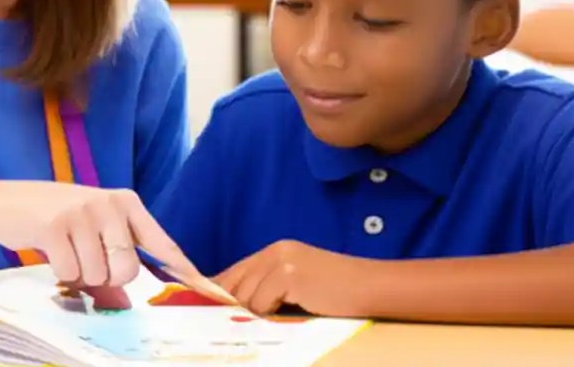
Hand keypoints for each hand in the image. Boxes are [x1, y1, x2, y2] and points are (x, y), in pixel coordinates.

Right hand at [0, 182, 197, 307]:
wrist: (6, 204)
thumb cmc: (56, 222)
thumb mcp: (90, 234)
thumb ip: (113, 263)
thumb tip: (126, 305)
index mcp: (126, 203)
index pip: (162, 242)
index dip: (183, 269)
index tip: (209, 291)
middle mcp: (109, 204)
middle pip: (128, 271)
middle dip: (106, 278)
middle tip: (85, 259)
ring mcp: (83, 212)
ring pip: (99, 275)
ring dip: (80, 275)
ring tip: (65, 250)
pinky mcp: (56, 225)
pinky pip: (71, 273)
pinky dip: (60, 273)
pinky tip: (50, 250)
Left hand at [216, 240, 369, 316]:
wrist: (370, 287)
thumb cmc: (338, 293)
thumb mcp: (297, 284)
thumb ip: (268, 287)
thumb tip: (233, 306)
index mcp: (274, 251)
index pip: (233, 272)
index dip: (217, 291)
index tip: (204, 307)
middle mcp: (274, 251)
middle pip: (233, 283)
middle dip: (229, 305)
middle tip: (229, 321)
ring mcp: (280, 261)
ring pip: (245, 297)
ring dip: (257, 312)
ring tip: (282, 314)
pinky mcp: (287, 274)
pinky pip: (261, 304)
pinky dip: (271, 314)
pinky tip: (293, 311)